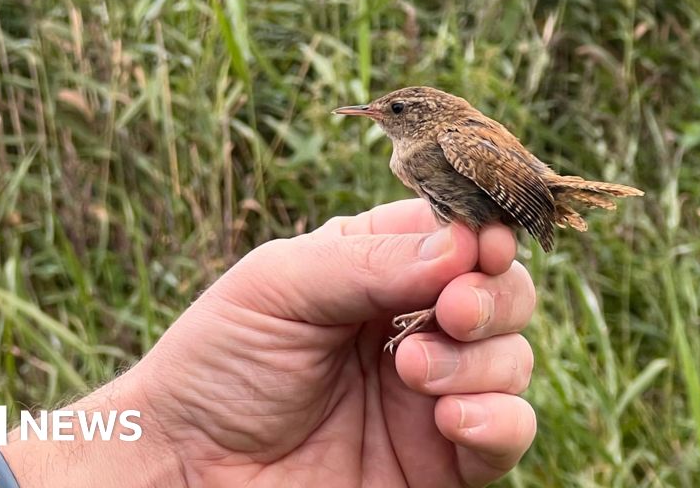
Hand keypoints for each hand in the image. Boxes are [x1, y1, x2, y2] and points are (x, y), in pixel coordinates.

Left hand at [137, 199, 537, 486]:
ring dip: (480, 359)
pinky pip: (509, 432)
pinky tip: (449, 419)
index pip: (455, 234)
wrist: (187, 468)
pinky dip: (499, 419)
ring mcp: (429, 393)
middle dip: (492, 295)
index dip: (481, 234)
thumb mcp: (279, 286)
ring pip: (512, 358)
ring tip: (412, 372)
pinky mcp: (440, 460)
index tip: (483, 245)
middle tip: (453, 311)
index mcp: (374, 268)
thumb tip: (463, 245)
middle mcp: (411, 325)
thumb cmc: (217, 364)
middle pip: (501, 292)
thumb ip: (369, 261)